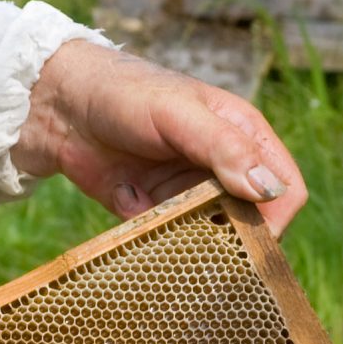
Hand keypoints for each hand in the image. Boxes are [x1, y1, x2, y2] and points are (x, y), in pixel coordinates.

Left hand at [12, 40, 308, 233]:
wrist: (58, 106)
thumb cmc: (126, 93)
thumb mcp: (179, 114)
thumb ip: (224, 148)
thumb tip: (267, 189)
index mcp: (243, 137)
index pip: (284, 187)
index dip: (275, 215)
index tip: (248, 236)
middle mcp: (223, 169)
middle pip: (254, 221)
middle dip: (236, 239)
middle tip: (207, 250)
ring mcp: (190, 194)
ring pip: (214, 238)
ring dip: (197, 247)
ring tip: (168, 238)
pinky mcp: (157, 213)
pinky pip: (174, 243)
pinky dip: (163, 247)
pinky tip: (144, 233)